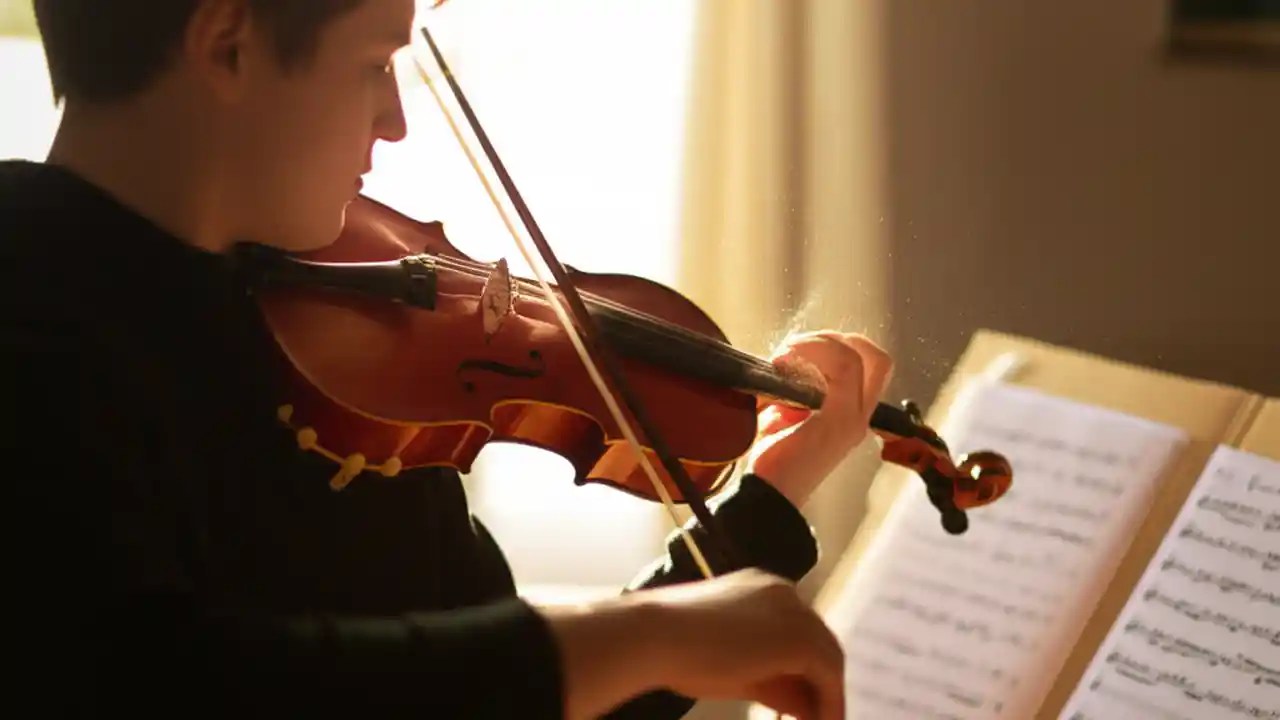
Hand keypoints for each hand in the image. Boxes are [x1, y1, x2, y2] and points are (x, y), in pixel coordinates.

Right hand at [540, 568, 843, 719]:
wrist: (656, 636)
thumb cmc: (678, 650)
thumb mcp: (733, 668)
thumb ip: (769, 680)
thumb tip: (802, 706)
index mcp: (761, 589)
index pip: (797, 630)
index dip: (804, 668)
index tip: (803, 703)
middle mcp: (783, 592)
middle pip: (818, 640)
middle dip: (822, 681)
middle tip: (819, 717)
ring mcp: (793, 611)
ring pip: (828, 656)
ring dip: (829, 695)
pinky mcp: (799, 636)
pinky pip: (828, 674)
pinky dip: (830, 702)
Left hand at [746, 331, 892, 506]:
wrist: (764, 496)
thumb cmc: (768, 459)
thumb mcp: (781, 412)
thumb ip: (792, 387)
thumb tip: (781, 360)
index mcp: (850, 414)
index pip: (870, 364)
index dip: (837, 344)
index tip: (797, 351)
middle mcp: (860, 416)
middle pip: (876, 357)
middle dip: (832, 339)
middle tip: (794, 350)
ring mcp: (853, 419)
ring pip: (856, 354)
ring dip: (814, 344)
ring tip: (781, 360)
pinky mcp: (840, 420)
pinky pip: (843, 366)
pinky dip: (811, 353)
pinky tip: (781, 366)